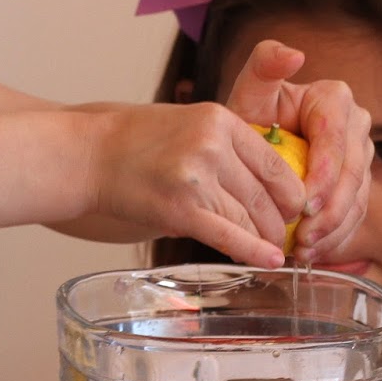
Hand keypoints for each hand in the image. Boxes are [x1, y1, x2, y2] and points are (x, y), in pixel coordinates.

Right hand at [88, 96, 304, 268]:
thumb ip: (227, 148)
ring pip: (250, 218)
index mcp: (220, 119)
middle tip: (285, 238)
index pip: (274, 163)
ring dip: (265, 241)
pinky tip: (269, 261)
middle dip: (280, 223)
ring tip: (272, 252)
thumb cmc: (135, 143)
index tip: (294, 209)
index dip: (291, 193)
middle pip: (266, 195)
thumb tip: (266, 188)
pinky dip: (253, 252)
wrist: (87, 154)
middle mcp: (212, 144)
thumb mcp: (189, 124)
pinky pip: (228, 236)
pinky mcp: (180, 209)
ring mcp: (196, 177)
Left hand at [222, 40, 373, 262]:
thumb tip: (293, 53)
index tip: (303, 203)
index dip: (325, 174)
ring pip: (358, 197)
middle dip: (330, 209)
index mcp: (334, 99)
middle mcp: (356, 125)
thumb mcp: (249, 94)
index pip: (337, 139)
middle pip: (353, 173)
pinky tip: (313, 253)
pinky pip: (356, 214)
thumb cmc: (248, 120)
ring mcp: (360, 157)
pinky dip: (335, 237)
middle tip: (304, 236)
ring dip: (333, 229)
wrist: (248, 150)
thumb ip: (264, 67)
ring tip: (304, 250)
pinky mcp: (358, 184)